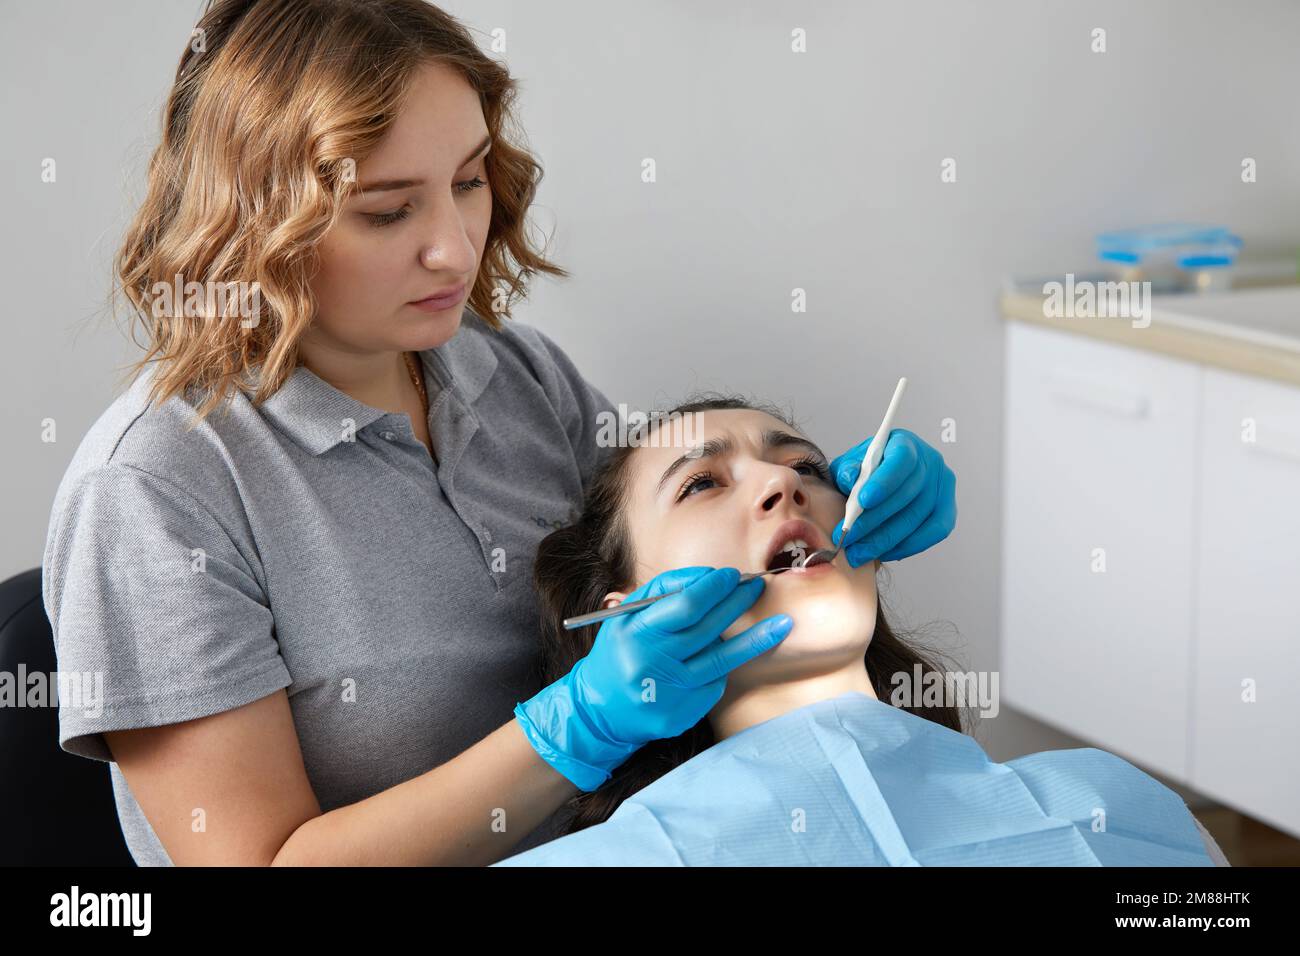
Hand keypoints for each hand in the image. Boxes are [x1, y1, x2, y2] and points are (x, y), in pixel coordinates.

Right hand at [515, 566, 793, 790]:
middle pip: (706, 629)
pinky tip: (728, 658)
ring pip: (720, 661)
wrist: (599, 710)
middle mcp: (650, 664)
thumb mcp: (627, 617)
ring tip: (781, 623)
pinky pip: (712, 686)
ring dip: (754, 640)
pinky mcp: (679, 717)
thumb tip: (708, 578)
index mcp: (634, 633)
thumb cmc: (619, 652)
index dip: (712, 588)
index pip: (683, 606)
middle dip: (735, 604)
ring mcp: (666, 694)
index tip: (732, 576)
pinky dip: (721, 669)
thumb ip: (664, 594)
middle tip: (755, 587)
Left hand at [828, 428, 956, 563]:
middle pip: (907, 494)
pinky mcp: (947, 509)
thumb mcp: (850, 465)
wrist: (880, 481)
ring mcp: (942, 486)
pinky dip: (907, 546)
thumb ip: (847, 470)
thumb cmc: (864, 472)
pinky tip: (884, 553)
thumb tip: (850, 479)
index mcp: (904, 444)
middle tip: (848, 537)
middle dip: (874, 520)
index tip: (862, 501)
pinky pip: (933, 532)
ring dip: (885, 539)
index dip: (884, 481)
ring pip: (917, 517)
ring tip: (858, 553)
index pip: (900, 460)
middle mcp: (930, 462)